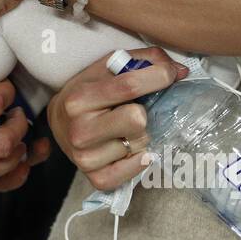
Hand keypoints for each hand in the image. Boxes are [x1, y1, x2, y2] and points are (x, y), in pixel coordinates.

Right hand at [47, 47, 188, 191]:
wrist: (59, 123)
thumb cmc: (88, 91)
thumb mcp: (106, 68)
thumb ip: (142, 60)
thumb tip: (181, 72)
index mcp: (79, 98)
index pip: (129, 85)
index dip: (159, 77)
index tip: (170, 74)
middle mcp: (80, 130)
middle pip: (138, 120)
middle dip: (142, 113)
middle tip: (132, 111)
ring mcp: (86, 158)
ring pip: (141, 144)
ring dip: (139, 136)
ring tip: (123, 130)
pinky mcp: (97, 179)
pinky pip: (137, 169)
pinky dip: (139, 159)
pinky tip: (127, 148)